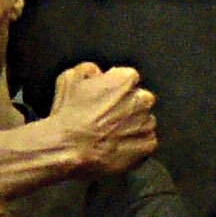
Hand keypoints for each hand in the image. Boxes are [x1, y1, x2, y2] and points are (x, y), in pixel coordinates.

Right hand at [41, 61, 159, 175]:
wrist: (68, 147)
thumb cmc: (69, 114)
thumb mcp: (69, 78)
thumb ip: (88, 69)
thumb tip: (97, 72)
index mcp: (125, 79)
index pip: (128, 78)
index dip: (115, 88)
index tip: (105, 97)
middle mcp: (141, 99)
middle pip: (140, 99)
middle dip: (127, 106)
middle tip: (107, 117)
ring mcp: (146, 123)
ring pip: (144, 121)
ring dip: (132, 125)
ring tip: (110, 134)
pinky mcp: (147, 145)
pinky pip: (146, 141)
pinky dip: (136, 144)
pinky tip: (117, 146)